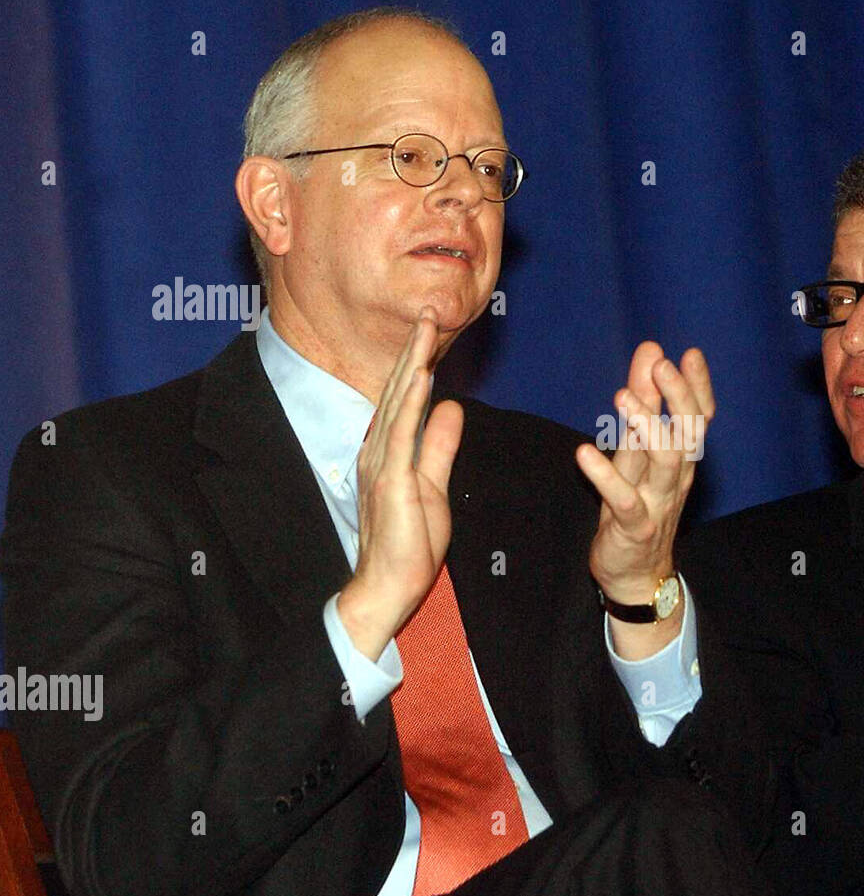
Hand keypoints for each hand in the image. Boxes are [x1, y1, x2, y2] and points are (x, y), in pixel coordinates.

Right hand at [337, 314, 462, 659]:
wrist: (388, 586)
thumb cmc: (408, 541)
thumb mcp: (434, 484)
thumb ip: (440, 446)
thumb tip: (451, 407)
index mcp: (389, 450)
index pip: (406, 397)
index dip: (418, 361)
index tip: (431, 328)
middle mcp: (379, 450)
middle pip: (400, 391)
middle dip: (414, 349)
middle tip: (427, 309)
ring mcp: (382, 464)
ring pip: (399, 403)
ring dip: (412, 364)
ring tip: (424, 329)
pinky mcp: (391, 482)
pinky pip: (400, 435)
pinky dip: (410, 403)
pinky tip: (421, 378)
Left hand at [576, 342, 713, 648]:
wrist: (635, 574)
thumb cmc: (638, 505)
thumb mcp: (638, 452)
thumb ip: (644, 405)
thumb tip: (650, 352)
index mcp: (682, 458)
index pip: (700, 418)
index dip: (698, 386)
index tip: (689, 353)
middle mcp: (677, 477)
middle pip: (689, 433)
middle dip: (677, 397)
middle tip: (660, 365)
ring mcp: (658, 502)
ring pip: (665, 461)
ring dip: (646, 427)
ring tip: (622, 396)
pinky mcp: (635, 527)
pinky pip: (625, 500)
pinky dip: (605, 476)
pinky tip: (584, 454)